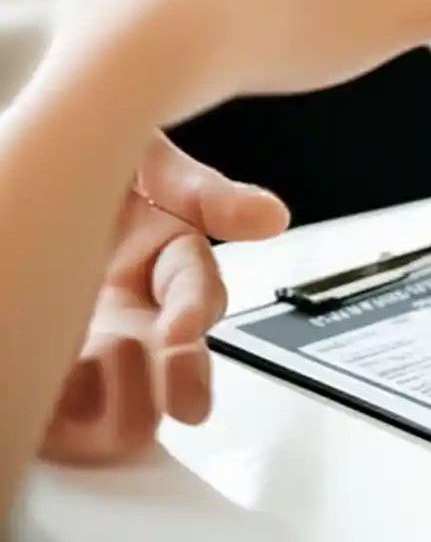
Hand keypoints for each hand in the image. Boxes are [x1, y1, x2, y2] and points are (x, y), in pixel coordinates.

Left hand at [39, 135, 288, 463]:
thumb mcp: (141, 154)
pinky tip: (51, 401)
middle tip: (188, 404)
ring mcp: (93, 340)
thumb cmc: (79, 161)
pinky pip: (63, 408)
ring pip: (129, 391)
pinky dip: (63, 410)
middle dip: (185, 379)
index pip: (195, 287)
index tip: (182, 330)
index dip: (193, 310)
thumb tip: (271, 217)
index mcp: (166, 256)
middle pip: (175, 356)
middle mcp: (139, 305)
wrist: (21, 174)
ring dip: (125, 394)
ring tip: (100, 379)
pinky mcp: (51, 367)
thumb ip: (204, 192)